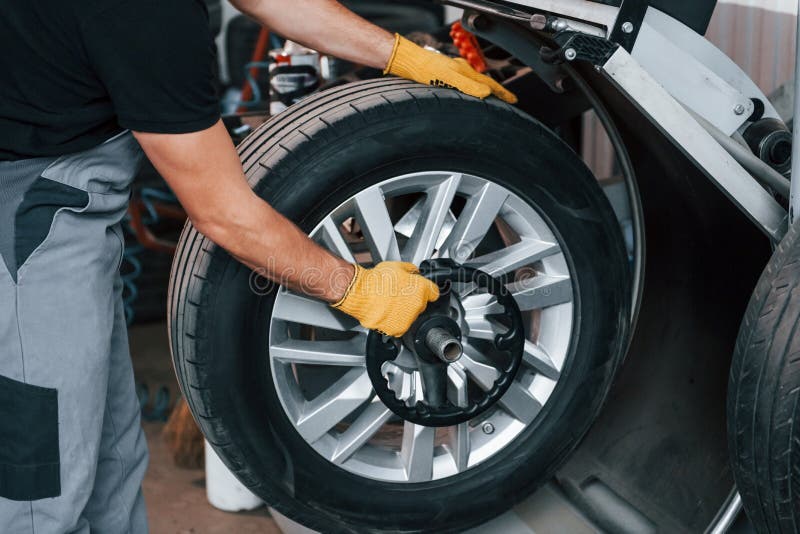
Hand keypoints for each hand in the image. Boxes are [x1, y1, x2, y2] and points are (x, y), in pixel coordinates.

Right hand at [332, 262, 439, 336]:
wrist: (360, 294)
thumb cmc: (376, 280)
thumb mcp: (397, 266)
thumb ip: (411, 270)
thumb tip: (414, 272)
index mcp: (421, 289)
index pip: (434, 292)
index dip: (426, 290)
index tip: (421, 290)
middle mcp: (417, 305)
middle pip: (420, 305)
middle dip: (412, 300)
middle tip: (397, 294)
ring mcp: (408, 319)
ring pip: (410, 316)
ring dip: (403, 312)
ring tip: (388, 303)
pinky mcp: (397, 329)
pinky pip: (399, 325)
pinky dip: (393, 321)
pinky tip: (385, 311)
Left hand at [384, 34, 516, 103]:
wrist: (407, 61)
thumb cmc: (424, 68)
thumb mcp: (447, 78)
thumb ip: (467, 85)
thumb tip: (487, 93)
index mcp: (466, 72)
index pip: (490, 85)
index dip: (503, 94)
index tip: (514, 101)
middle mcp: (461, 72)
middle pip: (485, 84)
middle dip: (498, 94)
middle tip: (508, 102)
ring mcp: (453, 74)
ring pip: (475, 85)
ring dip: (486, 93)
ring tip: (493, 101)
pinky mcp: (445, 77)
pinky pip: (465, 86)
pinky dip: (473, 92)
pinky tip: (468, 96)